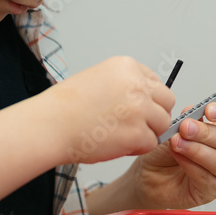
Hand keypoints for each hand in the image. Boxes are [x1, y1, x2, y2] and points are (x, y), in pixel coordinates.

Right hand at [46, 56, 175, 164]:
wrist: (49, 125)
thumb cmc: (65, 106)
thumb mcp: (98, 78)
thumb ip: (124, 84)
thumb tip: (144, 98)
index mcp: (127, 67)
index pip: (155, 81)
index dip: (148, 98)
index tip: (137, 108)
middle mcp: (137, 84)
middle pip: (166, 100)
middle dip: (155, 114)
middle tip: (136, 124)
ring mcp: (139, 109)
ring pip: (162, 123)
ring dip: (147, 132)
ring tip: (123, 135)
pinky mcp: (137, 133)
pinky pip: (151, 143)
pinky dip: (137, 148)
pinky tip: (118, 145)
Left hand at [130, 101, 215, 209]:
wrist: (149, 174)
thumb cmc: (166, 151)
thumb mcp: (174, 129)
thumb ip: (185, 120)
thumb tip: (191, 111)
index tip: (209, 110)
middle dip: (206, 133)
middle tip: (185, 127)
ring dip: (196, 150)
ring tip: (177, 143)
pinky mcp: (213, 190)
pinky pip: (207, 178)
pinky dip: (191, 166)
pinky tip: (179, 158)